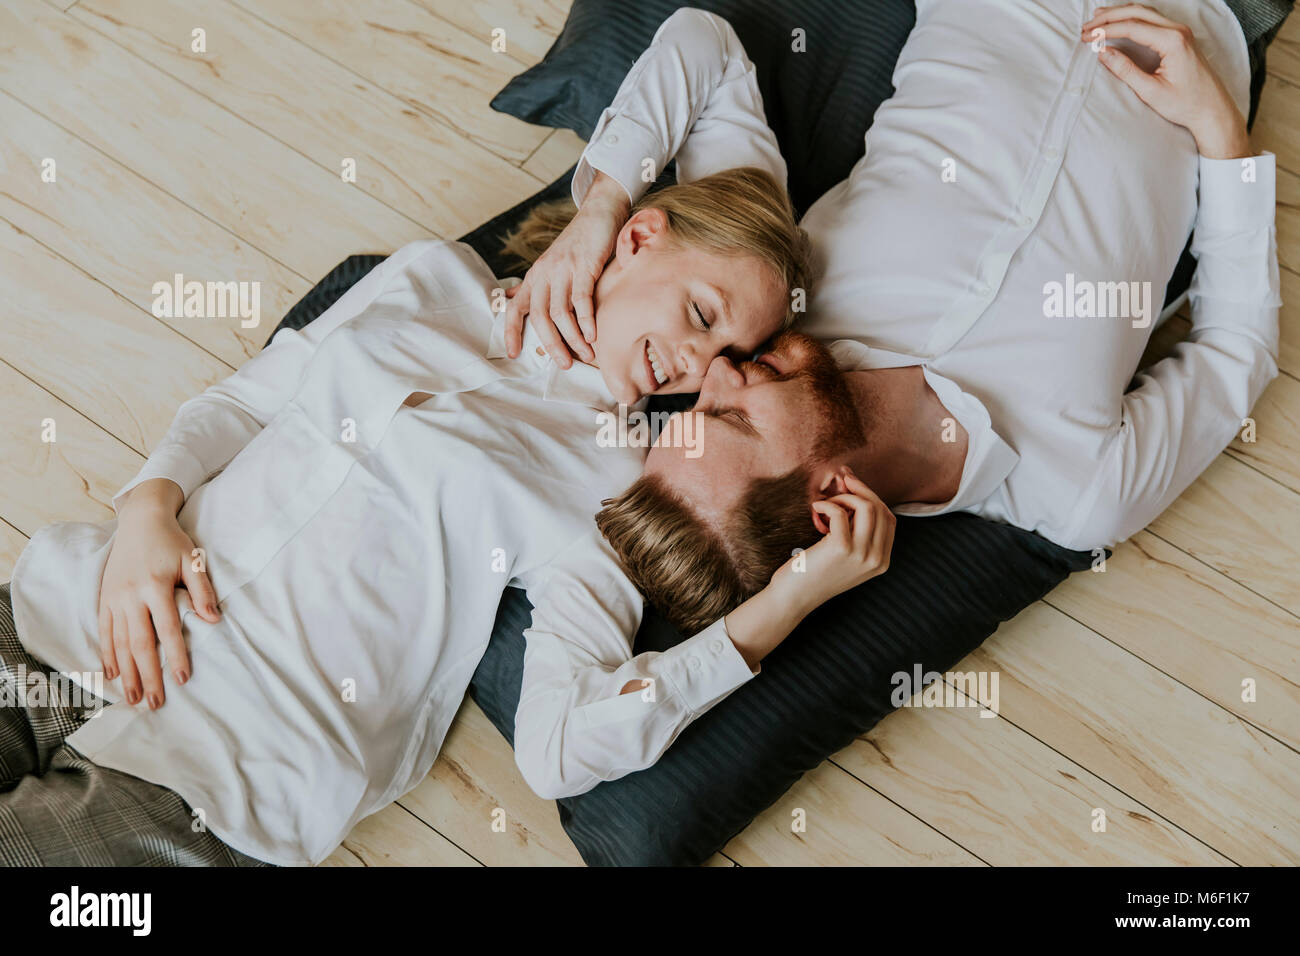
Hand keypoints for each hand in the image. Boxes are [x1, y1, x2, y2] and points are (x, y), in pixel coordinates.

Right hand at [98, 496, 219, 708]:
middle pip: (139, 643)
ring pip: (118, 642)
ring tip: (132, 698)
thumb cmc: (172, 542)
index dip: (175, 655)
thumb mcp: (193, 560)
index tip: (183, 679)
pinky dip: (107, 654)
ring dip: (125, 673)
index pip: (166, 629)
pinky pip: (104, 631)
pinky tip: (111, 674)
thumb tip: (213, 620)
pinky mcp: (105, 598)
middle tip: (153, 702)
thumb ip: (202, 590)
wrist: (141, 520)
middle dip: (147, 675)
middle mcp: (131, 595)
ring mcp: (115, 598)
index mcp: (155, 586)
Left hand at [504, 171, 630, 366]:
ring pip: (561, 312)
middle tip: (564, 364)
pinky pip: (581, 299)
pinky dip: (587, 320)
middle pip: (540, 316)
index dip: (511, 331)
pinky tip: (593, 335)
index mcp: (535, 276)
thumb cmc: (578, 244)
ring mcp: (564, 269)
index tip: (513, 354)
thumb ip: (534, 285)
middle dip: (551, 344)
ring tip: (585, 355)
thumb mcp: (551, 265)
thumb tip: (510, 301)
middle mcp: (545, 274)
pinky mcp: (584, 265)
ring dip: (573, 338)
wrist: (599, 213)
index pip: (516, 308)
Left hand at [771, 470, 895, 612]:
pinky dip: (827, 504)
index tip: (853, 484)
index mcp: (882, 561)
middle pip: (880, 509)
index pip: (889, 518)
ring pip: (867, 507)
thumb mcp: (844, 554)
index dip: (872, 497)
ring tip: (826, 504)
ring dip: (845, 497)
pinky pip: (840, 513)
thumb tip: (855, 490)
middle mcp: (877, 559)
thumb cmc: (814, 572)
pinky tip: (816, 508)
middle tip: (841, 479)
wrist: (794, 598)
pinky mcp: (842, 549)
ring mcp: (862, 555)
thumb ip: (856, 530)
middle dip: (861, 489)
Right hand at [1081, 5, 1249, 158]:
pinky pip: (1153, 19)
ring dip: (1120, 14)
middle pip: (1138, 12)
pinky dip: (1133, 18)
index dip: (1105, 31)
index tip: (1086, 38)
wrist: (1212, 109)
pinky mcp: (1180, 37)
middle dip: (1110, 17)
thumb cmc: (1185, 103)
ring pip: (1145, 12)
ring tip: (1097, 18)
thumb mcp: (1150, 91)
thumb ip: (1125, 70)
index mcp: (1172, 41)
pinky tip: (1120, 21)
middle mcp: (1178, 30)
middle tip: (1086, 27)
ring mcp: (1180, 31)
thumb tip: (1103, 53)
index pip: (1132, 27)